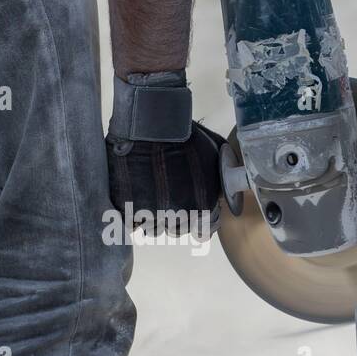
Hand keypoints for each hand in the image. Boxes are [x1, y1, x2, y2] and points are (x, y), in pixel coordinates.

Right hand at [106, 122, 224, 240]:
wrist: (152, 125)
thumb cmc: (187, 137)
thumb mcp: (216, 156)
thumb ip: (223, 178)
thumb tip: (230, 187)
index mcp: (202, 207)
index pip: (204, 230)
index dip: (201, 221)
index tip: (195, 212)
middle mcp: (177, 216)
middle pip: (178, 230)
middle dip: (177, 218)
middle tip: (171, 201)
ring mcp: (150, 214)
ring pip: (153, 229)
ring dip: (154, 218)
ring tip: (151, 199)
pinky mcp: (126, 209)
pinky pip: (131, 223)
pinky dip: (133, 215)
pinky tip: (136, 199)